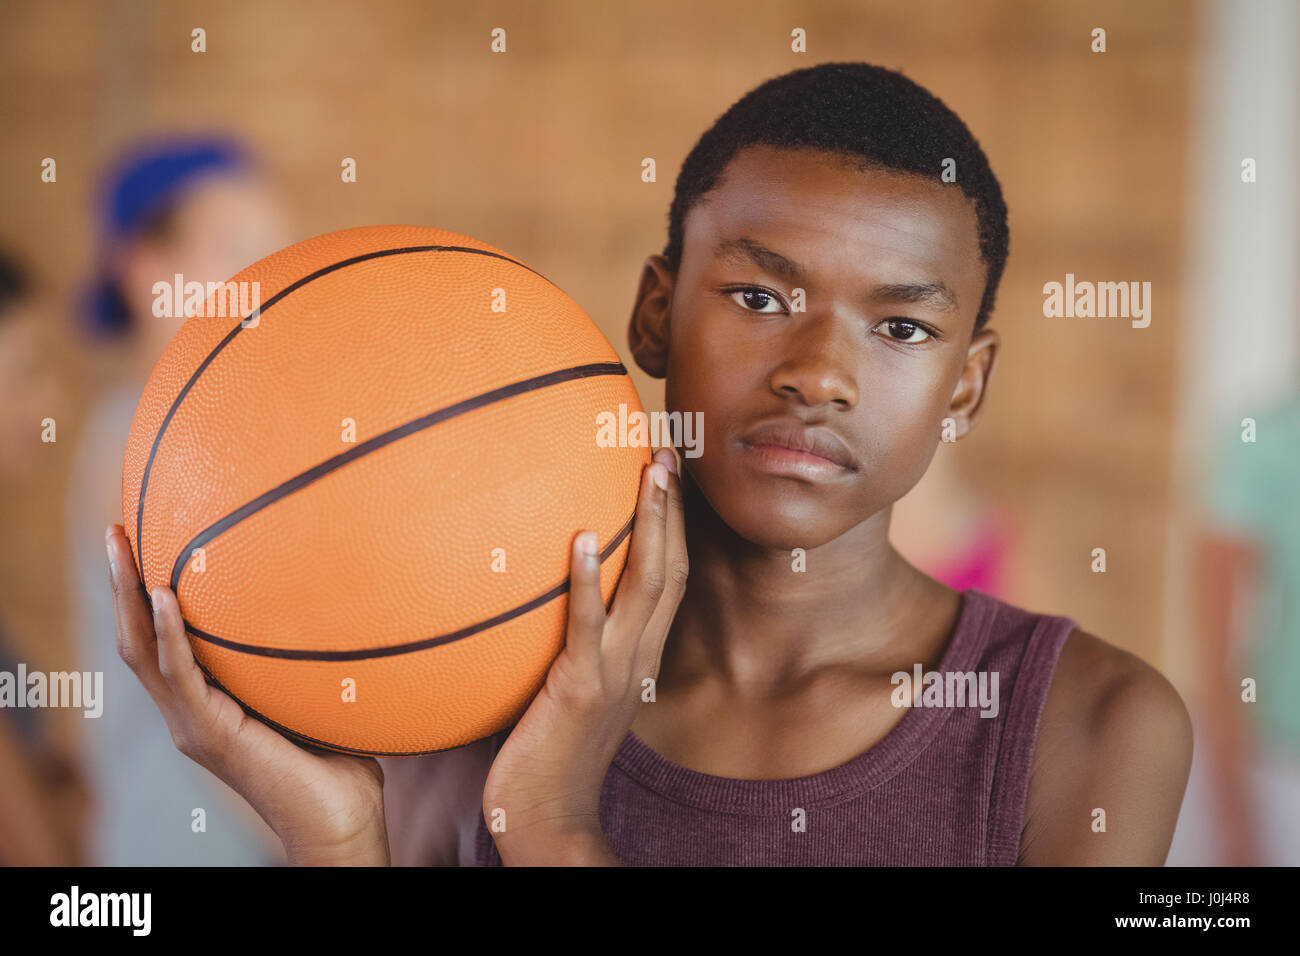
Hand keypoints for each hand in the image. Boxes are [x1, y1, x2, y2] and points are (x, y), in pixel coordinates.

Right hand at [105, 524, 389, 864]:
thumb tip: (339, 597)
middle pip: (137, 636)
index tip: (145, 540)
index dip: (145, 592)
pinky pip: (180, 677)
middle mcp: (189, 710)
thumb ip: (308, 655)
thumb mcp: (315, 692)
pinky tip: (163, 596)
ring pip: (142, 651)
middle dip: (121, 582)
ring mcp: (192, 724)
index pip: (161, 639)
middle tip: (115, 528)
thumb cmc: (339, 758)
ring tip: (121, 545)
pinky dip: (169, 636)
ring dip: (127, 595)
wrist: (339, 818)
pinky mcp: (209, 735)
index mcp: (207, 700)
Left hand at [481, 448, 687, 864]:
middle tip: (666, 452)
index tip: (666, 474)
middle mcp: (636, 659)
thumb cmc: (547, 755)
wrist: (547, 821)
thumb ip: (568, 644)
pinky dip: (588, 582)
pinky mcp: (578, 691)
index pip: (669, 578)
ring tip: (649, 473)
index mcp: (637, 657)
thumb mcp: (566, 689)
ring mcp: (611, 674)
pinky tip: (581, 540)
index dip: (673, 525)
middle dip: (671, 510)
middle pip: (670, 570)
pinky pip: (587, 627)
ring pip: (647, 588)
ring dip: (652, 526)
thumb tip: (538, 595)